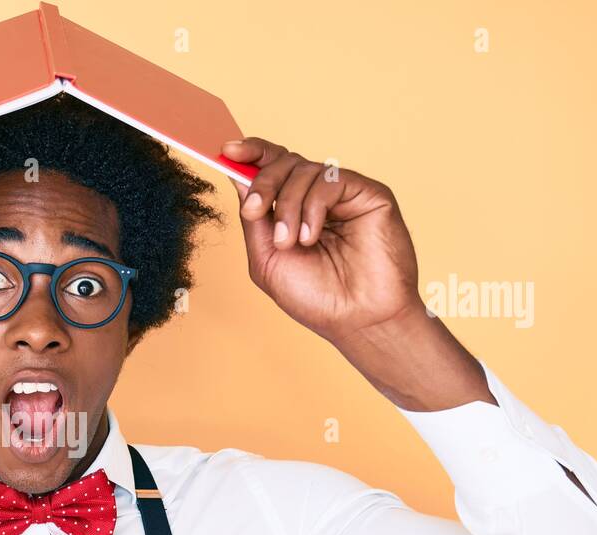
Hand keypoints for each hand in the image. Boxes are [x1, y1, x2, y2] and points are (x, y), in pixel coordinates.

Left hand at [223, 138, 421, 343]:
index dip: (251, 153)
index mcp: (293, 210)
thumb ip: (254, 218)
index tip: (227, 151)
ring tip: (290, 242)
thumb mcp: (267, 258)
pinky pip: (330, 181)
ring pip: (304, 170)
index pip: (272, 167)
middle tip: (256, 210)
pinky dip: (313, 206)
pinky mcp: (369, 194)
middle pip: (285, 162)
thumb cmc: (316, 298)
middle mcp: (318, 198)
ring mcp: (344, 195)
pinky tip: (311, 235)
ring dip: (288, 206)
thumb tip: (237, 176)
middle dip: (264, 183)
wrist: (357, 320)